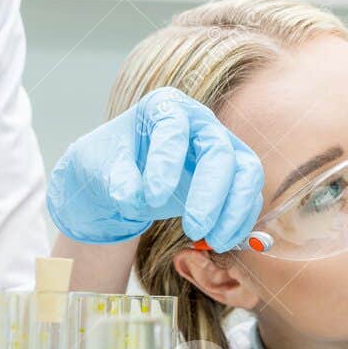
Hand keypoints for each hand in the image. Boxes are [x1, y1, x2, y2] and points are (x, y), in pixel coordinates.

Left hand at [46, 86, 264, 248]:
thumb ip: (115, 179)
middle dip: (209, 194)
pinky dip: (240, 221)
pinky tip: (223, 242)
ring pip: (245, 173)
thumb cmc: (110, 163)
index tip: (152, 198)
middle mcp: (200, 123)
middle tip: (192, 229)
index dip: (166, 163)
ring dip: (234, 210)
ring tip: (214, 241)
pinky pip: (248, 196)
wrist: (123, 180)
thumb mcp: (99, 167)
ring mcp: (222, 148)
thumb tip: (131, 197)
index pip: (174, 129)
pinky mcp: (233, 176)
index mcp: (165, 107)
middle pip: (218, 151)